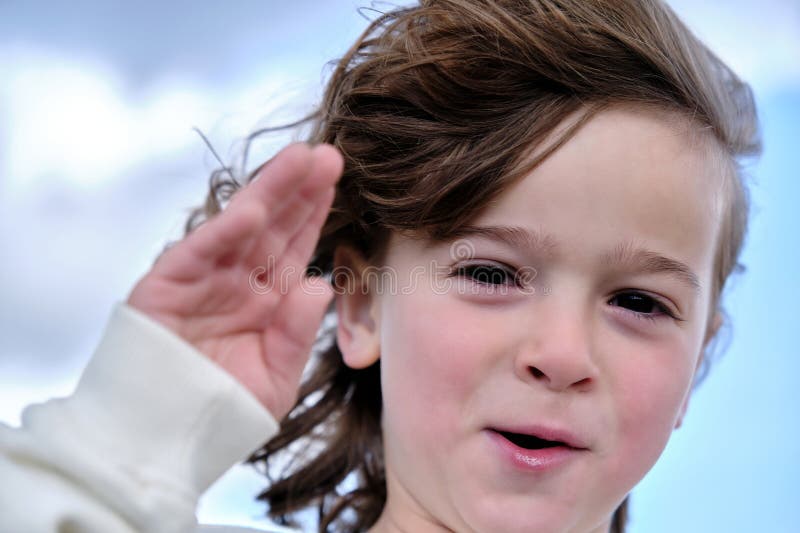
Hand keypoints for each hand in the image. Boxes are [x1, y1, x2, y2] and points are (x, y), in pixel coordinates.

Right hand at [127, 143, 342, 419]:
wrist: (163, 438)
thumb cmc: (222, 411)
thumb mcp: (275, 378)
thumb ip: (297, 334)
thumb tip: (320, 285)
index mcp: (266, 299)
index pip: (294, 245)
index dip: (314, 211)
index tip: (336, 179)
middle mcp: (237, 281)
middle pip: (274, 226)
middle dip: (299, 189)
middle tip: (327, 154)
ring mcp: (203, 280)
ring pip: (240, 227)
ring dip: (269, 193)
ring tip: (299, 160)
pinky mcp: (167, 286)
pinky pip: (199, 252)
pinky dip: (224, 232)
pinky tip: (254, 209)